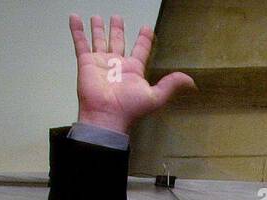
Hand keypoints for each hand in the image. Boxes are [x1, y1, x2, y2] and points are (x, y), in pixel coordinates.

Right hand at [70, 14, 195, 133]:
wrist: (107, 115)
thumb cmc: (130, 109)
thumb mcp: (156, 97)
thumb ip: (171, 85)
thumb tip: (191, 81)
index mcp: (134, 70)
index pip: (140, 50)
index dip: (144, 39)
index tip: (146, 28)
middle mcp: (117, 65)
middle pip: (118, 41)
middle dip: (118, 30)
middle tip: (117, 18)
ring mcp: (101, 62)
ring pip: (100, 40)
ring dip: (99, 29)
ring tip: (98, 17)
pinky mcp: (86, 62)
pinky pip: (81, 42)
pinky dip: (77, 30)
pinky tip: (75, 18)